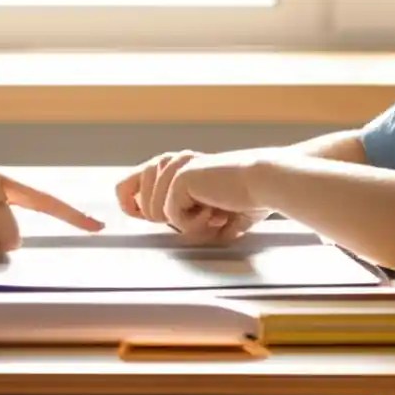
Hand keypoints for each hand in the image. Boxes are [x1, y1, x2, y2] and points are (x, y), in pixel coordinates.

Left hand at [116, 150, 269, 242]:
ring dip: (184, 223)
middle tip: (202, 216)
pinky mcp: (179, 178)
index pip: (126, 184)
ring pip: (153, 214)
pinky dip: (194, 223)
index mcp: (171, 166)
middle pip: (135, 203)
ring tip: (213, 212)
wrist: (267, 182)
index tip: (151, 221)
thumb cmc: (247, 197)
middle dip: (165, 221)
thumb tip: (169, 232)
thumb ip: (183, 217)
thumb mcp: (208, 210)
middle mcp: (168, 162)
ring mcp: (172, 168)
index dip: (130, 207)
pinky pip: (170, 216)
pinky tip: (215, 210)